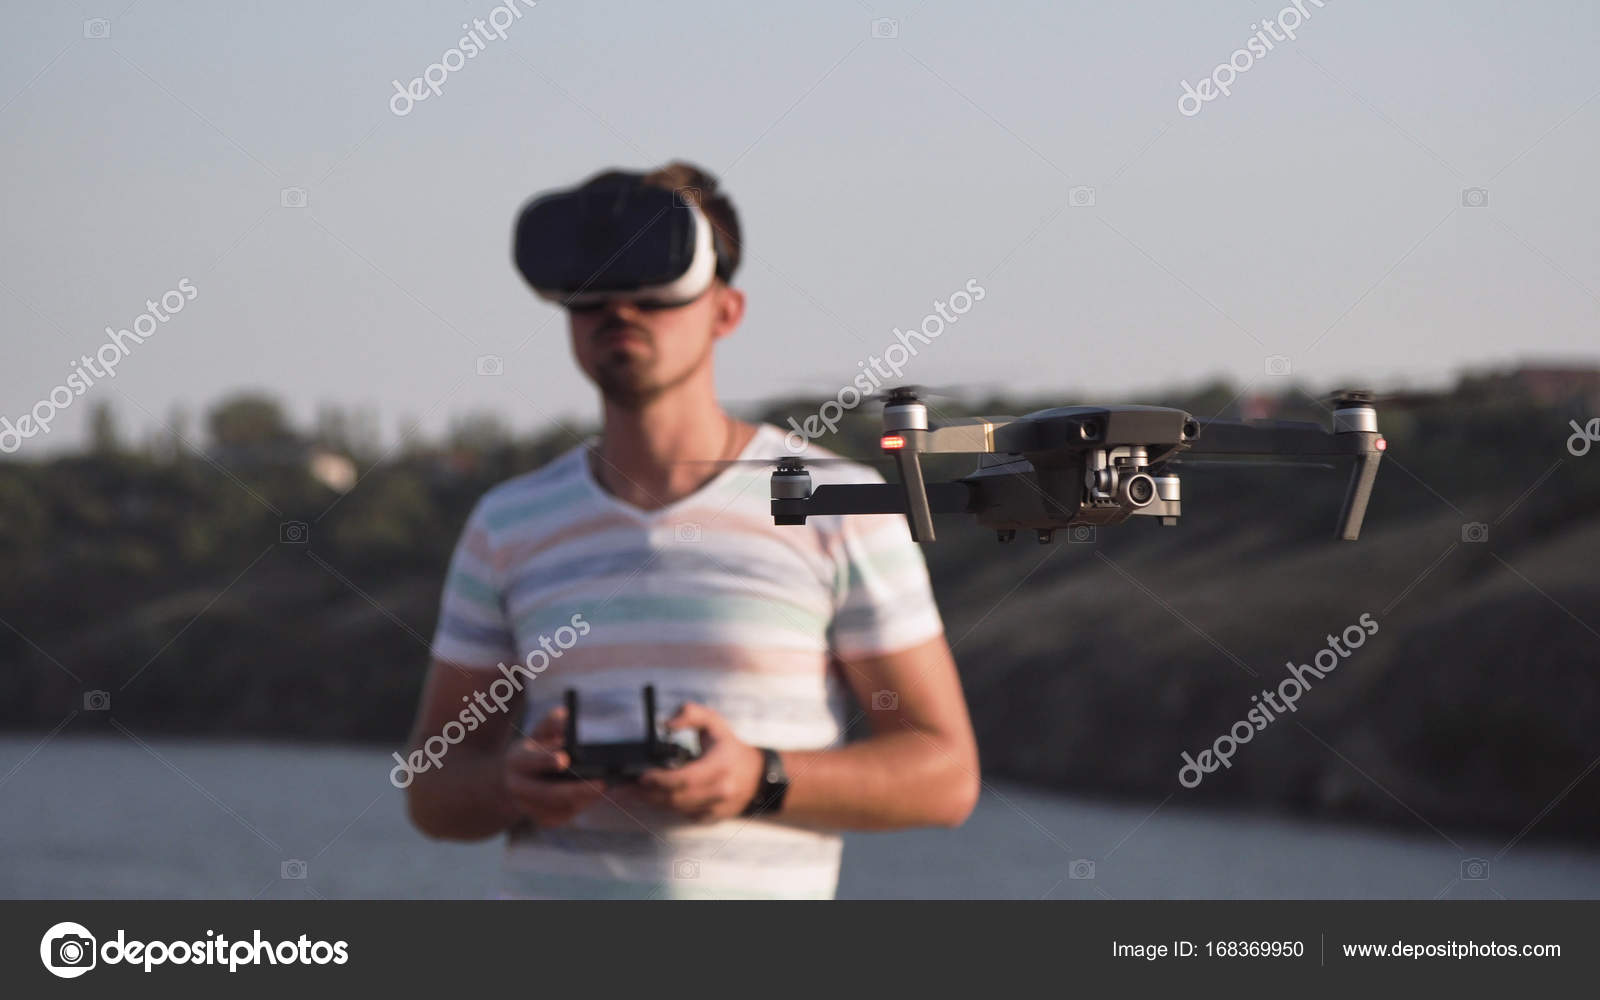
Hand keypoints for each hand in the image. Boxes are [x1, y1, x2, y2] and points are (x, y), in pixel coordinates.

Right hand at [501, 705, 604, 826]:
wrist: (516, 777)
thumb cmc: (536, 748)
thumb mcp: (540, 731)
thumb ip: (551, 722)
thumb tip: (566, 718)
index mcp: (517, 760)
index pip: (531, 761)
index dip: (546, 760)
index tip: (565, 759)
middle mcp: (518, 787)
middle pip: (548, 793)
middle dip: (576, 790)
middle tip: (602, 783)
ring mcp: (527, 807)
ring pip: (559, 809)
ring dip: (584, 800)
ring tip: (607, 787)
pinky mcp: (540, 819)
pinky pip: (564, 816)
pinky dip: (582, 807)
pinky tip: (598, 796)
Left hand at [638, 702, 764, 821]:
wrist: (757, 776)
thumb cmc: (730, 747)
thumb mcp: (714, 722)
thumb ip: (690, 714)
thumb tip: (665, 724)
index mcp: (720, 765)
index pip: (685, 778)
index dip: (660, 780)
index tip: (641, 776)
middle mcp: (720, 789)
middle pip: (676, 797)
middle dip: (648, 793)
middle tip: (626, 787)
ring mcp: (717, 807)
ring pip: (677, 809)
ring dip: (653, 801)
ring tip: (633, 792)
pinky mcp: (711, 817)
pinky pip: (683, 814)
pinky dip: (667, 807)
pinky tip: (653, 798)